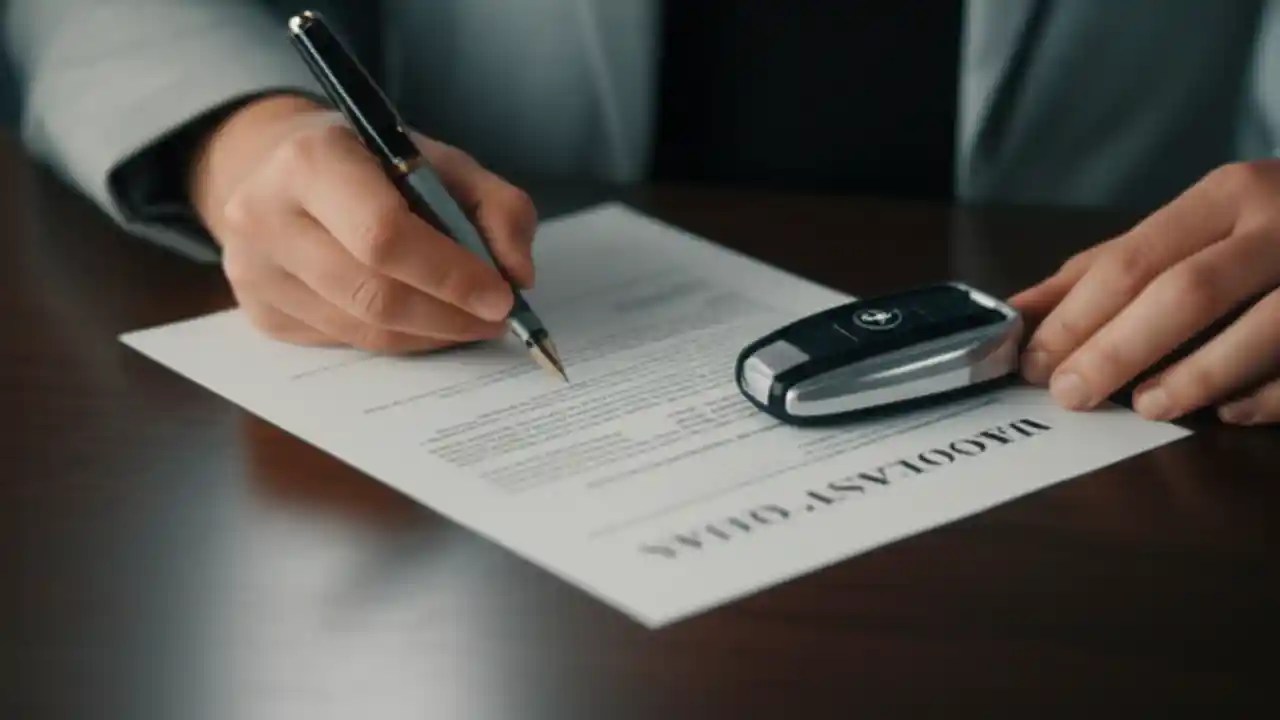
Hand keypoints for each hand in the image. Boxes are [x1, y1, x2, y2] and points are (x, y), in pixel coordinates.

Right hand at [188, 94, 536, 352]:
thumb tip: (518, 274)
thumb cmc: (370, 162)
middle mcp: (265, 215)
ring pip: (361, 330)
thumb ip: (496, 206)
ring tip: (468, 321)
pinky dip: (396, 339)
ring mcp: (253, 271)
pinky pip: (343, 343)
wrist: (276, 167)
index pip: (384, 236)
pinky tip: (421, 320)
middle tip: (495, 319)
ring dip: (429, 335)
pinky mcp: (258, 312)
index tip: (500, 296)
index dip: (450, 275)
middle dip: (449, 316)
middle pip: (373, 294)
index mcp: (312, 159)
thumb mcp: (439, 160)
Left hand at [1009, 160, 1279, 425]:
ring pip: (1264, 330)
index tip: (1031, 361)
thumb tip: (1022, 311)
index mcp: (1230, 196)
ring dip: (1196, 377)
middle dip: (1119, 350)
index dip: (1076, 317)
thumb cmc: (1271, 226)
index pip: (1134, 260)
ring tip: (1146, 407)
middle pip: (1187, 293)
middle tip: (1071, 394)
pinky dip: (1268, 395)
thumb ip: (1112, 267)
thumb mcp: (1197, 227)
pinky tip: (1229, 415)